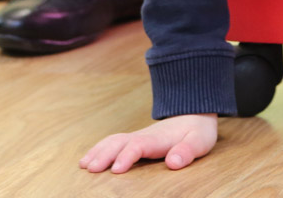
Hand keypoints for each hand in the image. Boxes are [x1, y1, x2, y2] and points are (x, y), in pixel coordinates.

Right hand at [79, 114, 217, 173]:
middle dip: (104, 155)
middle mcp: (143, 136)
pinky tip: (90, 158)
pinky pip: (113, 141)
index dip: (126, 157)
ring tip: (83, 165)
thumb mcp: (199, 142)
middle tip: (90, 170)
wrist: (194, 113)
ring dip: (97, 151)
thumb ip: (186, 151)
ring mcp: (137, 136)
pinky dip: (99, 148)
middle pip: (119, 142)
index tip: (115, 170)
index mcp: (157, 138)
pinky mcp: (135, 140)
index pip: (138, 146)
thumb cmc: (196, 131)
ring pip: (113, 140)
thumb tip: (173, 162)